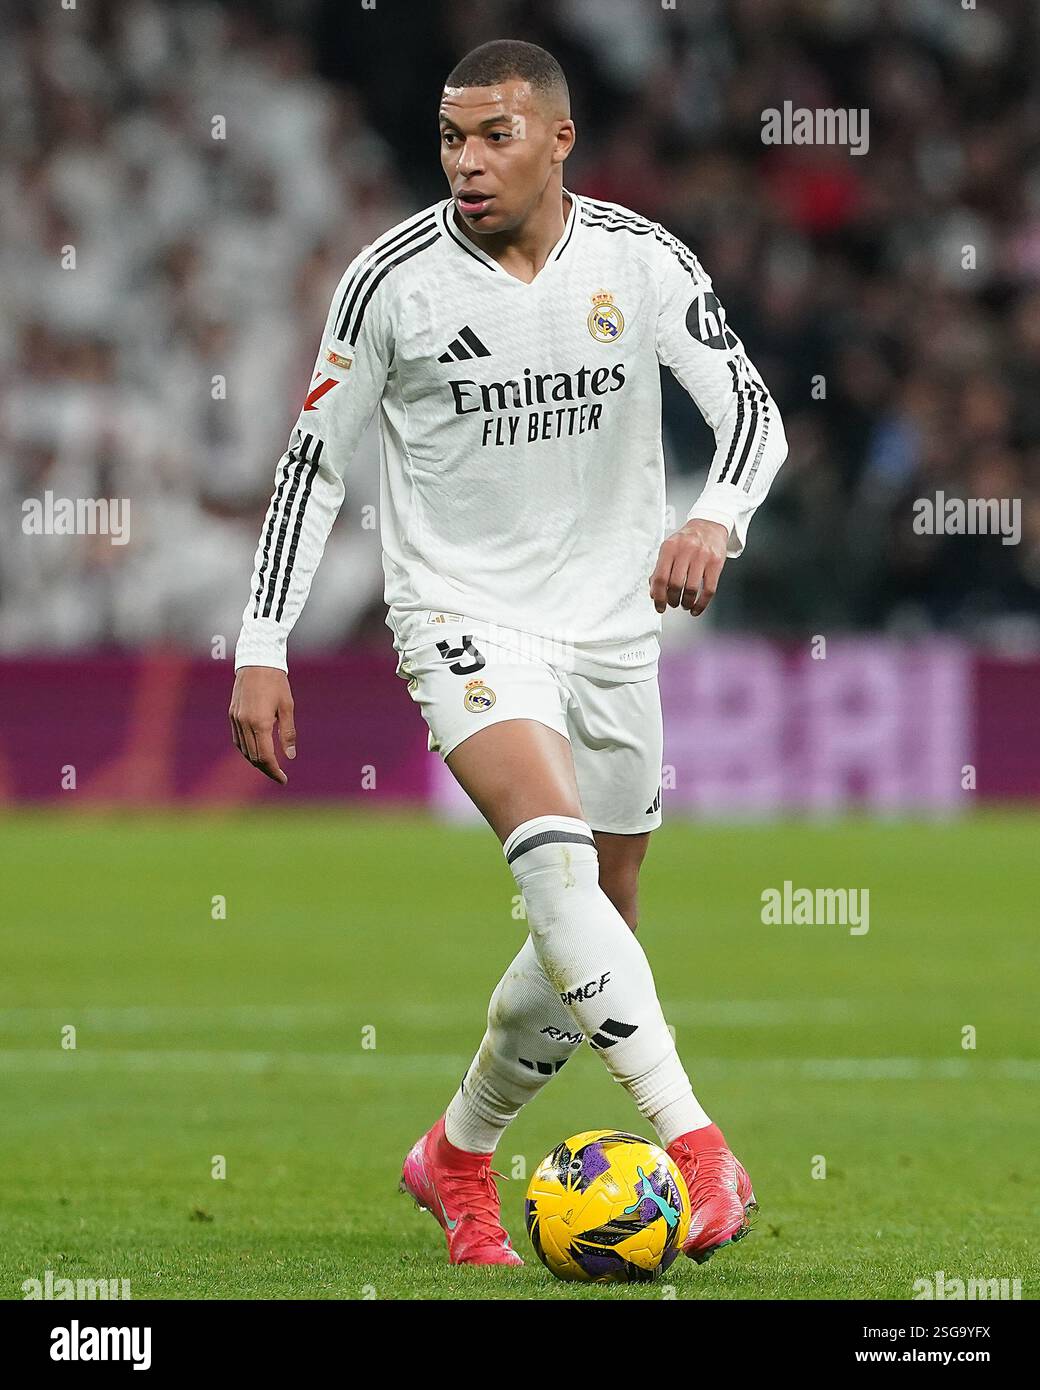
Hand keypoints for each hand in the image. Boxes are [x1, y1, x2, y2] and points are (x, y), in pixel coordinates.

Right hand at [228, 667, 295, 783]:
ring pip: (244, 750)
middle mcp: (245, 724)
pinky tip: (256, 752)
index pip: (266, 757)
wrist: (257, 662)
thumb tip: (290, 756)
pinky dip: (246, 750)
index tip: (284, 780)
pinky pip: (238, 740)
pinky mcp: (232, 714)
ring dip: (256, 761)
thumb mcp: (288, 707)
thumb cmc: (277, 683)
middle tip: (279, 776)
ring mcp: (236, 719)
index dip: (274, 771)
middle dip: (266, 769)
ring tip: (270, 766)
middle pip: (253, 757)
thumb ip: (288, 733)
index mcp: (261, 723)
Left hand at [649, 518, 729, 616]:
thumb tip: (654, 593)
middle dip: (672, 600)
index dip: (658, 597)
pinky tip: (696, 607)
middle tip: (672, 604)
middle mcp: (685, 551)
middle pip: (674, 585)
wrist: (709, 525)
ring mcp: (702, 557)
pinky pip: (709, 590)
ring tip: (684, 604)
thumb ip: (660, 569)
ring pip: (691, 589)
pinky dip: (701, 604)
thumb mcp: (669, 549)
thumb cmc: (688, 540)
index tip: (659, 606)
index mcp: (670, 548)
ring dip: (686, 603)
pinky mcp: (716, 563)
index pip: (660, 578)